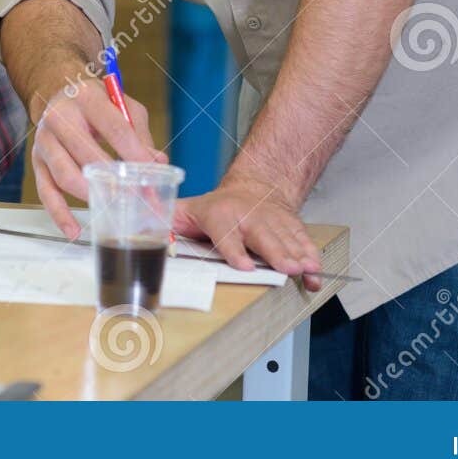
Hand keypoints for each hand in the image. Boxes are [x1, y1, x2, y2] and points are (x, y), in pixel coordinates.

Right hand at [32, 78, 164, 239]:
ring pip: (65, 175)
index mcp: (87, 98)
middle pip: (87, 154)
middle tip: (135, 200)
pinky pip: (46, 191)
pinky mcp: (37, 161)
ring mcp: (44, 140)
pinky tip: (74, 230)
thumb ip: (140, 134)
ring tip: (112, 210)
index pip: (115, 129)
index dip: (135, 155)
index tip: (151, 177)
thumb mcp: (122, 106)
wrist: (57, 92)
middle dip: (114, 181)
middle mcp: (60, 117)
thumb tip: (158, 163)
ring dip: (90, 196)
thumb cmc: (95, 102)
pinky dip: (59, 214)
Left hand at [173, 174, 323, 289]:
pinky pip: (302, 240)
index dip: (235, 250)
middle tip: (287, 269)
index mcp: (219, 215)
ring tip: (306, 270)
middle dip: (275, 253)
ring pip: (286, 238)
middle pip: (262, 236)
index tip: (244, 267)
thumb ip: (165, 220)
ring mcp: (272, 220)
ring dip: (298, 255)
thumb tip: (141, 223)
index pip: (226, 233)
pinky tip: (316, 272)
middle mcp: (248, 215)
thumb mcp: (185, 209)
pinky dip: (311, 256)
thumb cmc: (215, 208)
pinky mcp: (290, 226)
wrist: (255, 185)